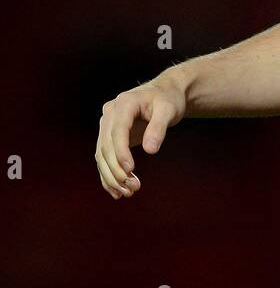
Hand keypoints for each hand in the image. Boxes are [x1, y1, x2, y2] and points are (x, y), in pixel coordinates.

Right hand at [95, 77, 186, 198]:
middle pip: (106, 145)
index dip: (121, 152)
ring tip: (127, 193)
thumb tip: (150, 150)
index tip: (130, 170)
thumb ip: (159, 128)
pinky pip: (104, 158)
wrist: (163, 94)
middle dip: (117, 169)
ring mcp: (106, 125)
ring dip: (111, 176)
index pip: (117, 131)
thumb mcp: (169, 110)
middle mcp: (110, 114)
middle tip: (132, 188)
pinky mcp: (108, 136)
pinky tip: (116, 191)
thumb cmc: (168, 100)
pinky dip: (108, 175)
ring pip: (101, 155)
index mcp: (124, 104)